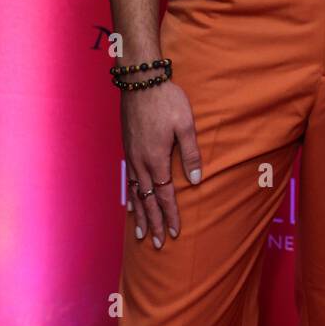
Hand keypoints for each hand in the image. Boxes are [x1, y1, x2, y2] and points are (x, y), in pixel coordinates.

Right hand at [122, 80, 202, 247]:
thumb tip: (197, 180)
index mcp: (156, 158)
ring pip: (135, 193)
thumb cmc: (166, 100)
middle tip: (156, 244)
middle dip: (153, 222)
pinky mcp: (127, 147)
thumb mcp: (185, 124)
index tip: (175, 233)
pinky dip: (131, 196)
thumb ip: (190, 153)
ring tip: (140, 233)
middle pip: (147, 200)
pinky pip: (129, 180)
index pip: (164, 195)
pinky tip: (132, 201)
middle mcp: (140, 162)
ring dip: (139, 214)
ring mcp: (131, 155)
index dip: (170, 214)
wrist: (140, 81)